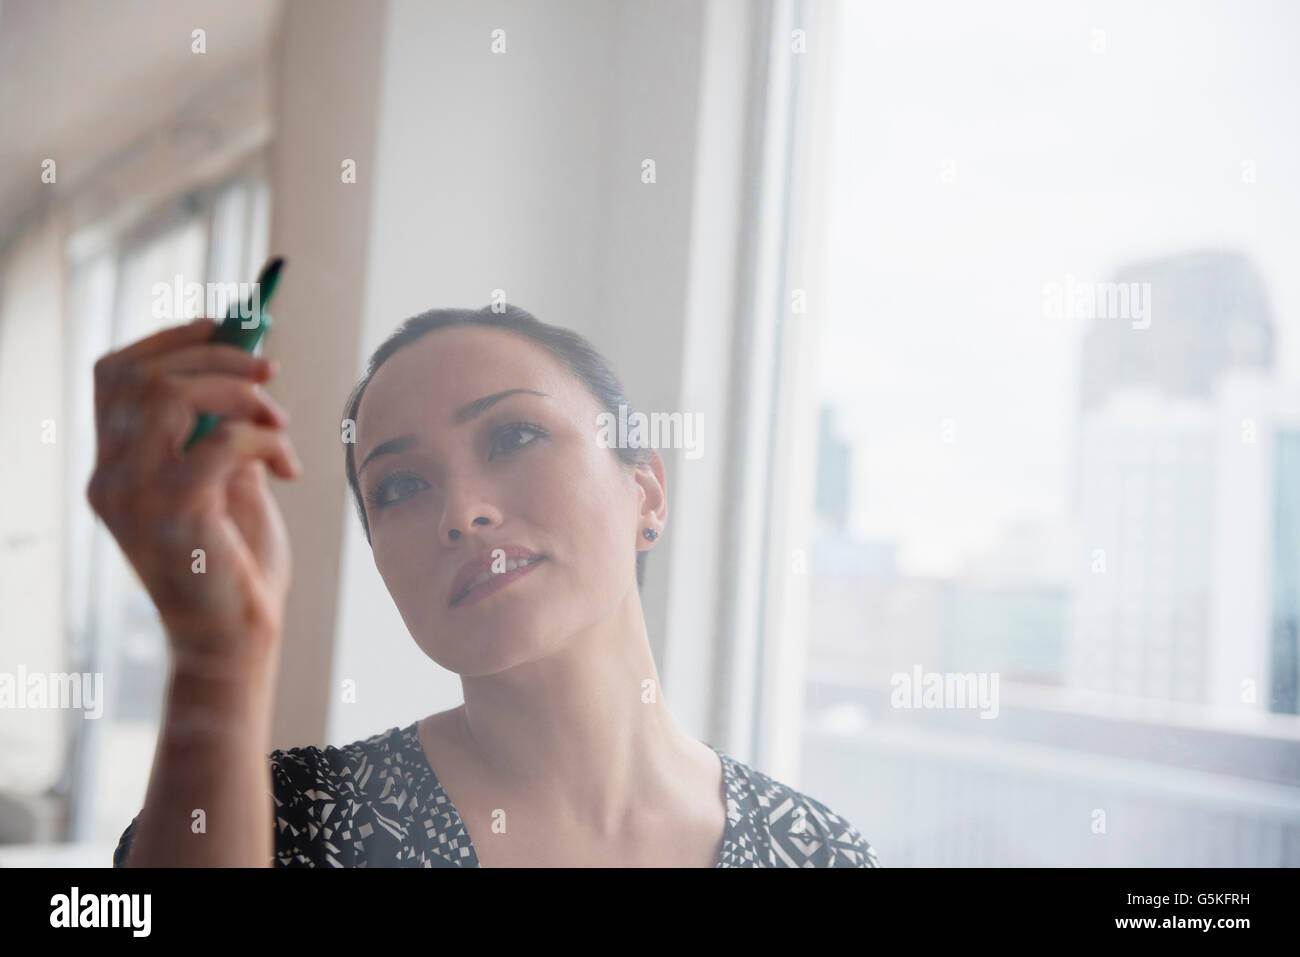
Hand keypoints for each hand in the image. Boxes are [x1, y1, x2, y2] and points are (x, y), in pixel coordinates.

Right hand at [86, 319, 300, 666]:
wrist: (234, 642)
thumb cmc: (235, 564)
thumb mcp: (226, 480)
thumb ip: (221, 425)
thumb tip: (247, 360)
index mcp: (113, 465)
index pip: (114, 374)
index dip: (172, 338)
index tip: (230, 325)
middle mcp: (109, 476)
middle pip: (139, 374)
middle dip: (216, 355)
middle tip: (272, 373)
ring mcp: (134, 495)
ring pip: (169, 394)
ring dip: (240, 392)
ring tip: (280, 422)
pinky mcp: (174, 513)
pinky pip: (220, 440)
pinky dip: (264, 438)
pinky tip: (287, 466)